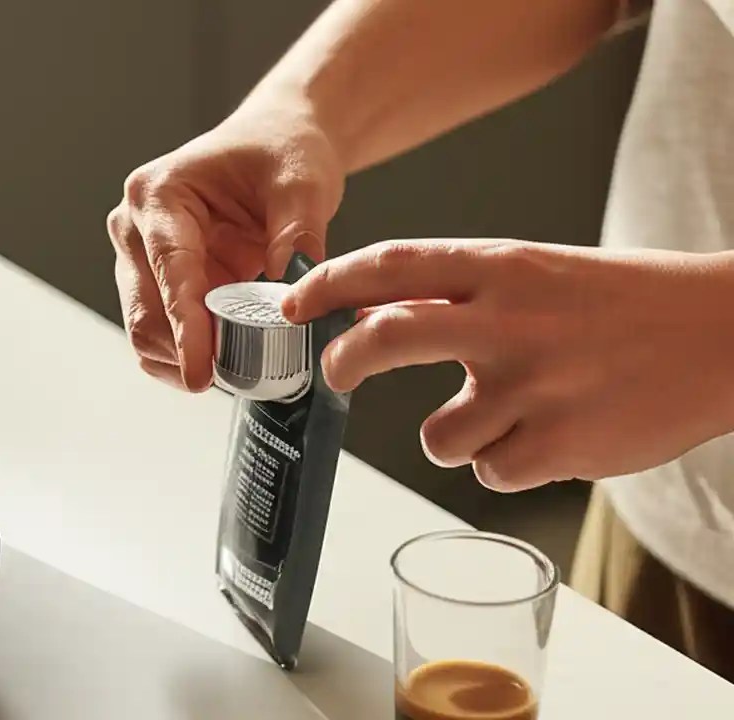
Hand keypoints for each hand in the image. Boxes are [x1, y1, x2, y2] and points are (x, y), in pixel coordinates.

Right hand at [107, 101, 344, 390]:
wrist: (277, 144)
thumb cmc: (281, 150)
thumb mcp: (302, 182)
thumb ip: (298, 233)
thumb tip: (291, 291)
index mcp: (159, 195)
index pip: (168, 270)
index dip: (184, 328)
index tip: (199, 374)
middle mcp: (136, 229)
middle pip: (145, 312)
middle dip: (185, 353)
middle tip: (237, 381)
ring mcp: (141, 260)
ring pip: (147, 332)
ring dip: (186, 360)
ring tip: (239, 372)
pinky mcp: (159, 285)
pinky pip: (164, 336)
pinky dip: (191, 356)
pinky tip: (226, 363)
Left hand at [281, 239, 733, 491]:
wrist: (725, 335)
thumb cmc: (621, 305)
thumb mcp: (536, 273)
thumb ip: (459, 291)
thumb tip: (371, 311)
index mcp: (502, 267)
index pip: (391, 264)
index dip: (329, 282)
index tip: (292, 301)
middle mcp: (508, 321)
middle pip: (386, 337)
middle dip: (344, 361)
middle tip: (336, 374)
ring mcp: (533, 385)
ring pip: (440, 435)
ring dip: (459, 434)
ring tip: (515, 413)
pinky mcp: (559, 443)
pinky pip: (489, 471)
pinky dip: (507, 462)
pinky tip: (551, 436)